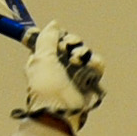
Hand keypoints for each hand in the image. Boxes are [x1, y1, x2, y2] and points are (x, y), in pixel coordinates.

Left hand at [12, 21, 105, 135]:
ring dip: (82, 52)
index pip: (57, 40)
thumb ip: (47, 39)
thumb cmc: (45, 88)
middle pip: (73, 44)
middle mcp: (62, 66)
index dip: (59, 37)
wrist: (59, 112)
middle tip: (68, 48)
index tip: (59, 39)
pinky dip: (95, 62)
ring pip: (85, 52)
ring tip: (76, 60)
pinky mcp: (90, 81)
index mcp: (46, 60)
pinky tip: (88, 65)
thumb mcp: (40, 59)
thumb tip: (54, 23)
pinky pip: (97, 64)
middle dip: (72, 42)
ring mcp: (76, 73)